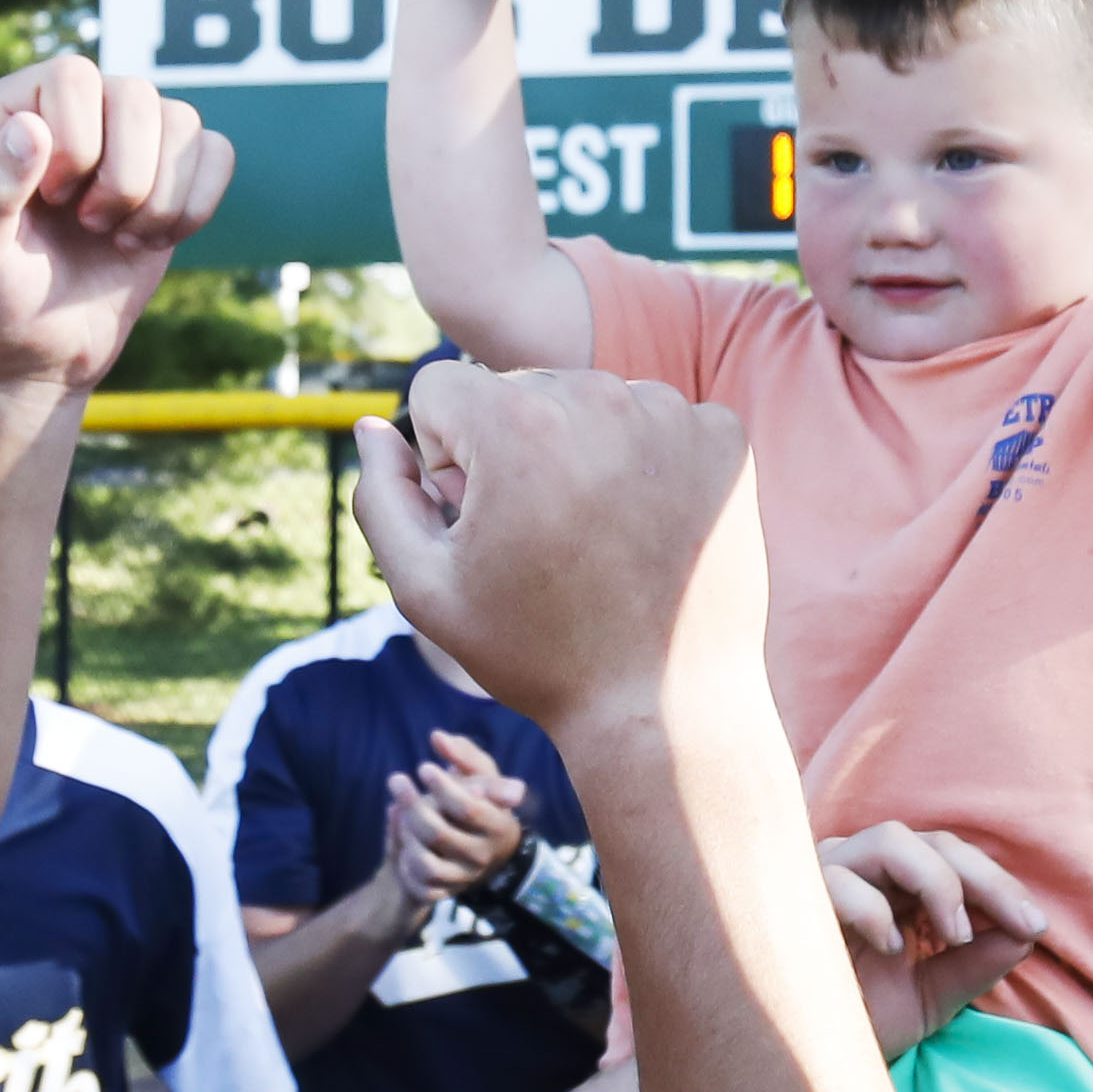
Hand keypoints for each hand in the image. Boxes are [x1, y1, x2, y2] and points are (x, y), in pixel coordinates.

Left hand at [0, 54, 233, 404]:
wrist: (43, 347)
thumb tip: (31, 127)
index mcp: (17, 107)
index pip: (74, 76)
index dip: (75, 142)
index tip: (52, 200)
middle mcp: (77, 107)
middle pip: (137, 94)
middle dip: (123, 178)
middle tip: (89, 225)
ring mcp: (130, 136)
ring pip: (184, 121)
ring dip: (158, 199)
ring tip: (119, 237)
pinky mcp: (174, 171)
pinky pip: (218, 154)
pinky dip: (196, 207)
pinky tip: (153, 239)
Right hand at [348, 356, 760, 736]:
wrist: (665, 703)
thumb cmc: (536, 652)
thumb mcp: (425, 588)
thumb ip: (382, 497)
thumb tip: (371, 428)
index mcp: (516, 421)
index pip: (440, 388)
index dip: (443, 460)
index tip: (480, 519)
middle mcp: (598, 395)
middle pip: (516, 389)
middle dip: (510, 449)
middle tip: (542, 540)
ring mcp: (670, 412)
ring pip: (586, 400)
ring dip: (578, 450)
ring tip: (597, 536)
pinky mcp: (721, 435)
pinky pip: (653, 418)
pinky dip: (642, 459)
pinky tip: (646, 527)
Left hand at [385, 728, 530, 901]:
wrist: (469, 849)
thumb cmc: (473, 803)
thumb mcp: (477, 775)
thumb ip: (463, 754)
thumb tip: (438, 737)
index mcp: (499, 825)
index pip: (468, 807)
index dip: (441, 786)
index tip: (422, 768)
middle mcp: (484, 856)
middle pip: (437, 833)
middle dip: (412, 805)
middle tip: (396, 781)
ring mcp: (463, 879)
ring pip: (424, 863)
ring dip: (405, 835)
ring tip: (401, 816)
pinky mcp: (444, 895)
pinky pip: (417, 886)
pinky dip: (404, 863)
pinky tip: (404, 845)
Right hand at [818, 822, 1047, 1056]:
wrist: (810, 1062)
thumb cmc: (863, 1023)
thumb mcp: (933, 996)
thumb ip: (976, 964)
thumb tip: (1026, 934)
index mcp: (895, 886)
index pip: (955, 859)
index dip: (999, 886)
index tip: (1035, 926)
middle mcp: (862, 870)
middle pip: (933, 842)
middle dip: (985, 881)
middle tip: (1021, 924)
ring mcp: (825, 877)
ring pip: (890, 839)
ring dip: (937, 882)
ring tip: (957, 936)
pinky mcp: (793, 899)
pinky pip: (836, 878)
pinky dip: (874, 909)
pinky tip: (890, 949)